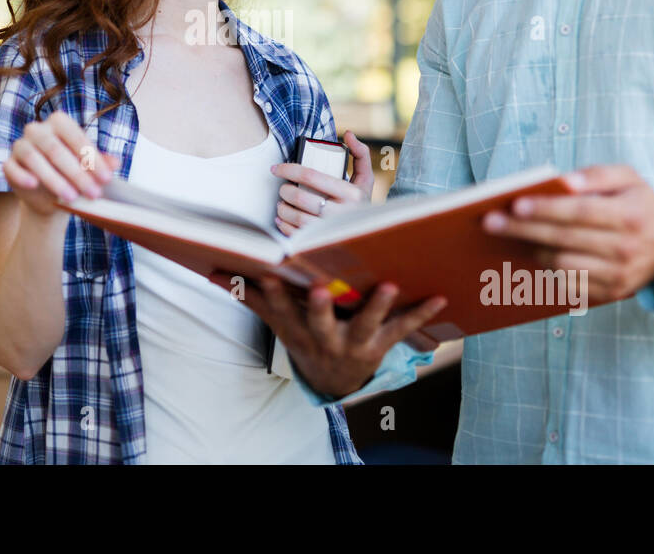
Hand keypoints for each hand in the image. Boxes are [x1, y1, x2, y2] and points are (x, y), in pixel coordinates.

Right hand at [1, 111, 116, 216]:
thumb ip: (102, 164)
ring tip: (71, 197)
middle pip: (55, 149)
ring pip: (33, 157)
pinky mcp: (8, 164)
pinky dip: (22, 175)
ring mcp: (20, 145)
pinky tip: (33, 185)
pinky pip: (11, 167)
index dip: (92, 158)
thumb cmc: (73, 175)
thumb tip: (115, 162)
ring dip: (53, 178)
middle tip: (93, 193)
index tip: (107, 179)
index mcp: (59, 122)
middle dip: (76, 173)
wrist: (50, 197)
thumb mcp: (89, 169)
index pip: (76, 137)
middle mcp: (37, 129)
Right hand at [225, 274, 446, 399]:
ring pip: (366, 325)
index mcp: (296, 332)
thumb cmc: (304, 337)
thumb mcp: (276, 322)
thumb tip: (213, 271)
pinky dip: (421, 314)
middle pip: (321, 324)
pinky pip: (403, 329)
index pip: (280, 313)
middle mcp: (324, 340)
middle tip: (320, 288)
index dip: (271, 295)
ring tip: (388, 286)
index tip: (265, 273)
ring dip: (377, 306)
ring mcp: (354, 344)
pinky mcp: (381, 345)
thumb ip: (248, 295)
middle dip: (320, 307)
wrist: (334, 381)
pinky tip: (440, 296)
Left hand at [271, 130, 373, 233]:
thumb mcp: (366, 178)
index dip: (289, 169)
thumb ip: (360, 153)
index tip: (276, 168)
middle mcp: (342, 213)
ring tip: (281, 203)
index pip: (312, 175)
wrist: (369, 233)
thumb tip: (348, 134)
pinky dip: (284, 226)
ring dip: (282, 209)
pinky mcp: (321, 243)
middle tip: (282, 188)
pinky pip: (296, 235)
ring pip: (297, 218)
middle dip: (284, 190)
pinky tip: (282, 219)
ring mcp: (331, 230)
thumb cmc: (361, 202)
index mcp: (351, 193)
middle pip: (301, 197)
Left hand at [482, 164, 653, 304]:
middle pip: (565, 240)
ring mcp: (620, 276)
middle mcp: (627, 249)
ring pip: (563, 265)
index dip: (547, 209)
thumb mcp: (628, 179)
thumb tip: (564, 181)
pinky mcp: (612, 294)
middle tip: (489, 221)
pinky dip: (548, 270)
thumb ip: (597, 175)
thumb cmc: (639, 204)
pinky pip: (570, 286)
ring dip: (533, 249)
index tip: (515, 204)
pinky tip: (532, 253)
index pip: (581, 212)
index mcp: (631, 216)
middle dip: (523, 230)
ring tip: (510, 233)